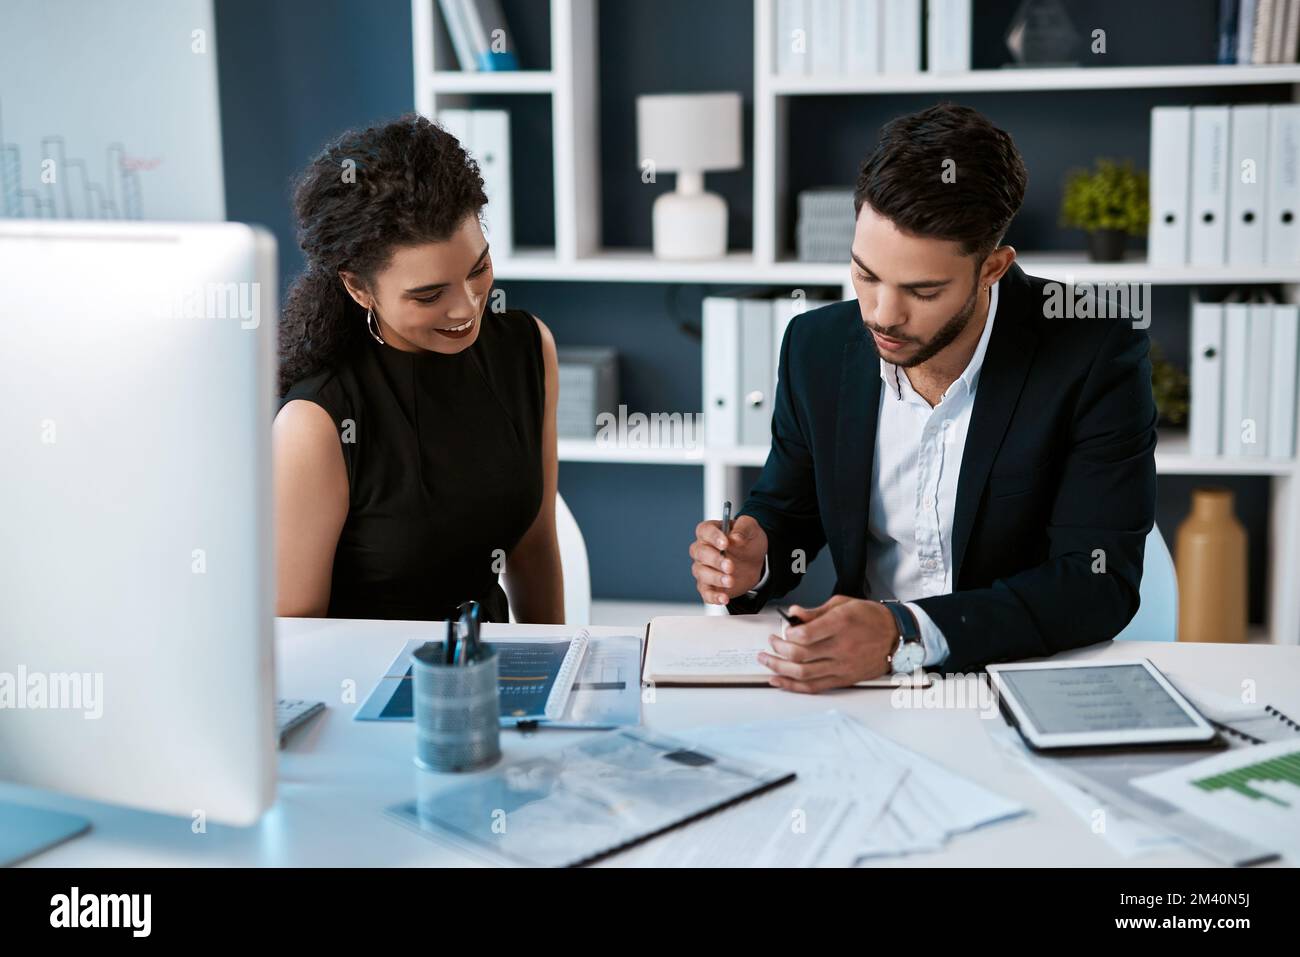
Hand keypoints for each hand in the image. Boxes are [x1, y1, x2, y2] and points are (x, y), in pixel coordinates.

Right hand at [689, 515, 767, 604]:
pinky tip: (724, 598)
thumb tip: (735, 538)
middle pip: (700, 553)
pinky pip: (706, 593)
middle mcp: (702, 550)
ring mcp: (704, 569)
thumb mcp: (751, 528)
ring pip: (702, 573)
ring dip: (716, 578)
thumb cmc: (747, 541)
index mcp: (710, 532)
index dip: (713, 537)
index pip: (704, 531)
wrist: (755, 561)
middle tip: (730, 565)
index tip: (725, 543)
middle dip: (715, 560)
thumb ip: (743, 528)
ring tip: (730, 580)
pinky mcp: (709, 586)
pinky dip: (714, 597)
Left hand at [757, 595, 899, 692]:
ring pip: (803, 674)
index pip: (805, 635)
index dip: (787, 634)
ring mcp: (842, 666)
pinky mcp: (843, 679)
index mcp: (841, 624)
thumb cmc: (870, 618)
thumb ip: (816, 611)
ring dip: (779, 668)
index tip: (782, 630)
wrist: (896, 637)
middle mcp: (841, 648)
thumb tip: (794, 613)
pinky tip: (778, 679)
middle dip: (778, 650)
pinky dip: (793, 685)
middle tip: (771, 643)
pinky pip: (814, 687)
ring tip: (767, 660)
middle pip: (800, 655)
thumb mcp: (843, 604)